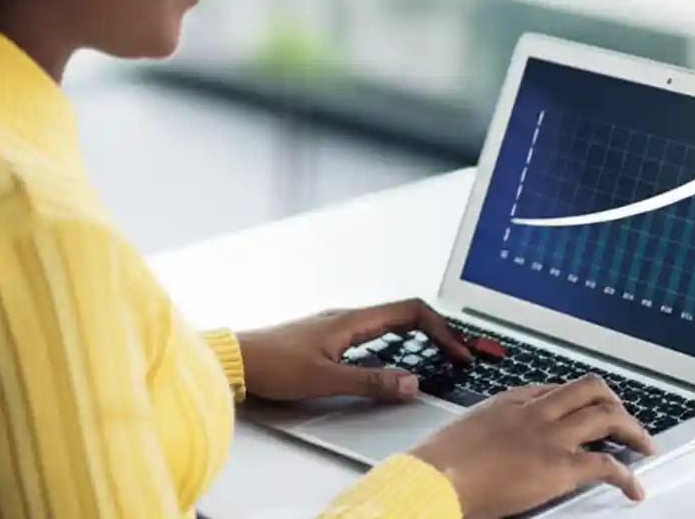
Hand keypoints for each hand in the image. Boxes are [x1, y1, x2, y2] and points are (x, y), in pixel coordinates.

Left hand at [235, 299, 472, 401]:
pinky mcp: (330, 339)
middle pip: (406, 315)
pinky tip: (396, 361)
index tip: (458, 352)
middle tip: (459, 353)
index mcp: (353, 320)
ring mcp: (339, 327)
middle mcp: (349, 317)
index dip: (442, 330)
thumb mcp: (325, 379)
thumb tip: (411, 383)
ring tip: (439, 355)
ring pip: (391, 324)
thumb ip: (369, 382)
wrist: (235, 360)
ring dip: (419, 337)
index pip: (412, 312)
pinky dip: (397, 344)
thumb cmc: (272, 364)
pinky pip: (375, 335)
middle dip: (439, 332)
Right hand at [411, 375, 654, 518]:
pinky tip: (633, 488)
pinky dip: (627, 477)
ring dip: (633, 431)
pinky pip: (606, 465)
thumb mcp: (468, 429)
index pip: (559, 389)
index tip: (592, 412)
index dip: (582, 401)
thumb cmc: (439, 462)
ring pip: (607, 416)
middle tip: (626, 422)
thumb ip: (492, 426)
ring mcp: (549, 437)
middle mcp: (536, 411)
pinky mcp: (558, 468)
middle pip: (591, 390)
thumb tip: (500, 442)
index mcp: (511, 400)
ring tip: (644, 445)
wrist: (432, 478)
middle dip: (616, 404)